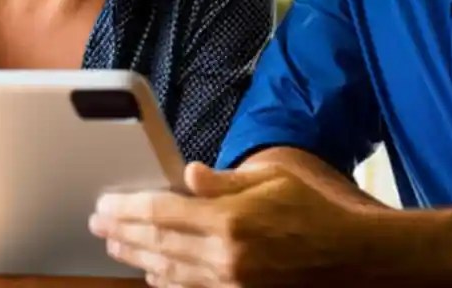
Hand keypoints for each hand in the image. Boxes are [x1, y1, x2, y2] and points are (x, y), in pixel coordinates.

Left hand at [89, 162, 374, 286]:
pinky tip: (152, 273)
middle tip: (98, 224)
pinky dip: (165, 281)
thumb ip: (225, 181)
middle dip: (122, 233)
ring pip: (167, 273)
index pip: (162, 213)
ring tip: (116, 245)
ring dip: (136, 257)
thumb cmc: (314, 213)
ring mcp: (231, 285)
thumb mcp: (273, 180)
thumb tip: (187, 175)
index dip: (127, 208)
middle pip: (156, 245)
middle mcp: (225, 258)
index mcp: (231, 221)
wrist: (352, 260)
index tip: (105, 204)